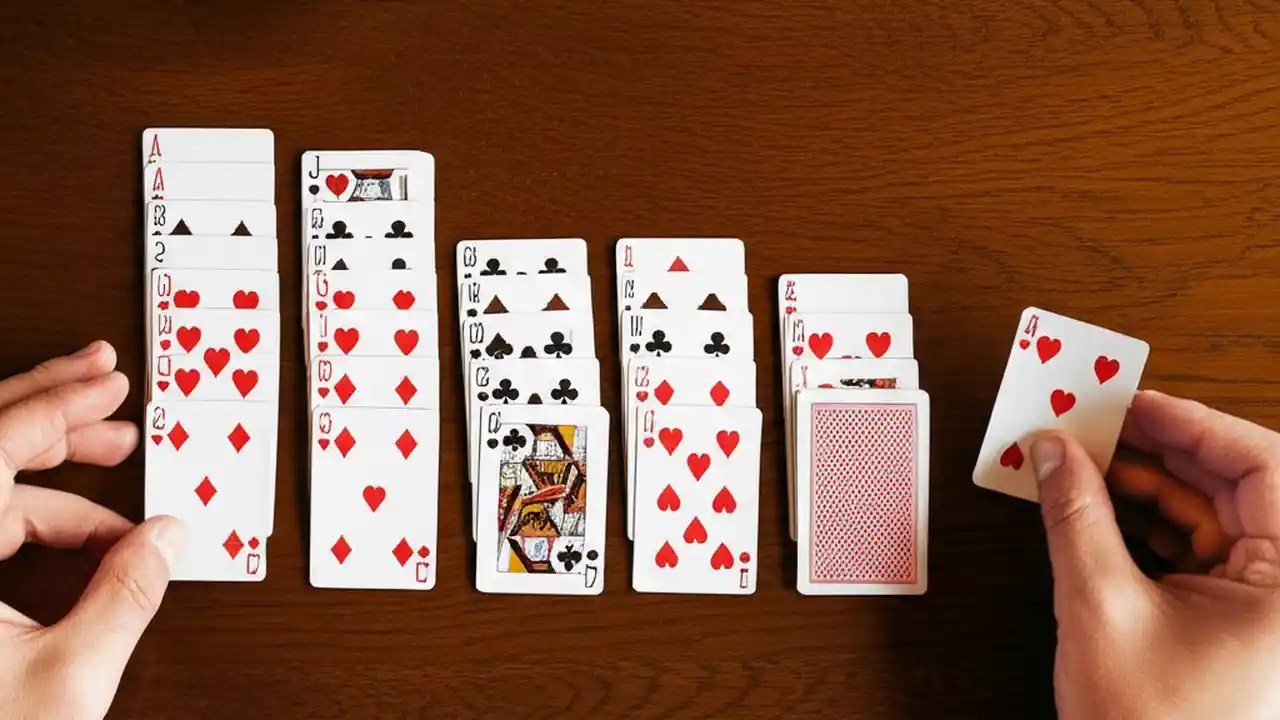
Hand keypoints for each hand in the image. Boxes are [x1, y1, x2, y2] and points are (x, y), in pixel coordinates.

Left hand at [0, 341, 184, 719]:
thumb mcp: (67, 677)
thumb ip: (125, 596)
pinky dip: (42, 520)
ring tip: (118, 452)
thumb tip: (167, 537)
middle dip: (55, 409)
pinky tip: (92, 530)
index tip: (109, 382)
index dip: (58, 404)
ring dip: (57, 469)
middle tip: (111, 385)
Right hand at [1032, 390, 1279, 719]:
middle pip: (1235, 485)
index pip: (1261, 466)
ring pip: (1212, 514)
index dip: (1191, 423)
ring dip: (1147, 484)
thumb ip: (1075, 516)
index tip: (1129, 399)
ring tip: (1083, 460)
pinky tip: (1098, 505)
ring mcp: (1266, 607)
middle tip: (1094, 422)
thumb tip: (1052, 450)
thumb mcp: (1101, 608)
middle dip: (1160, 450)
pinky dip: (1147, 523)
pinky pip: (1197, 549)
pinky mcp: (1237, 623)